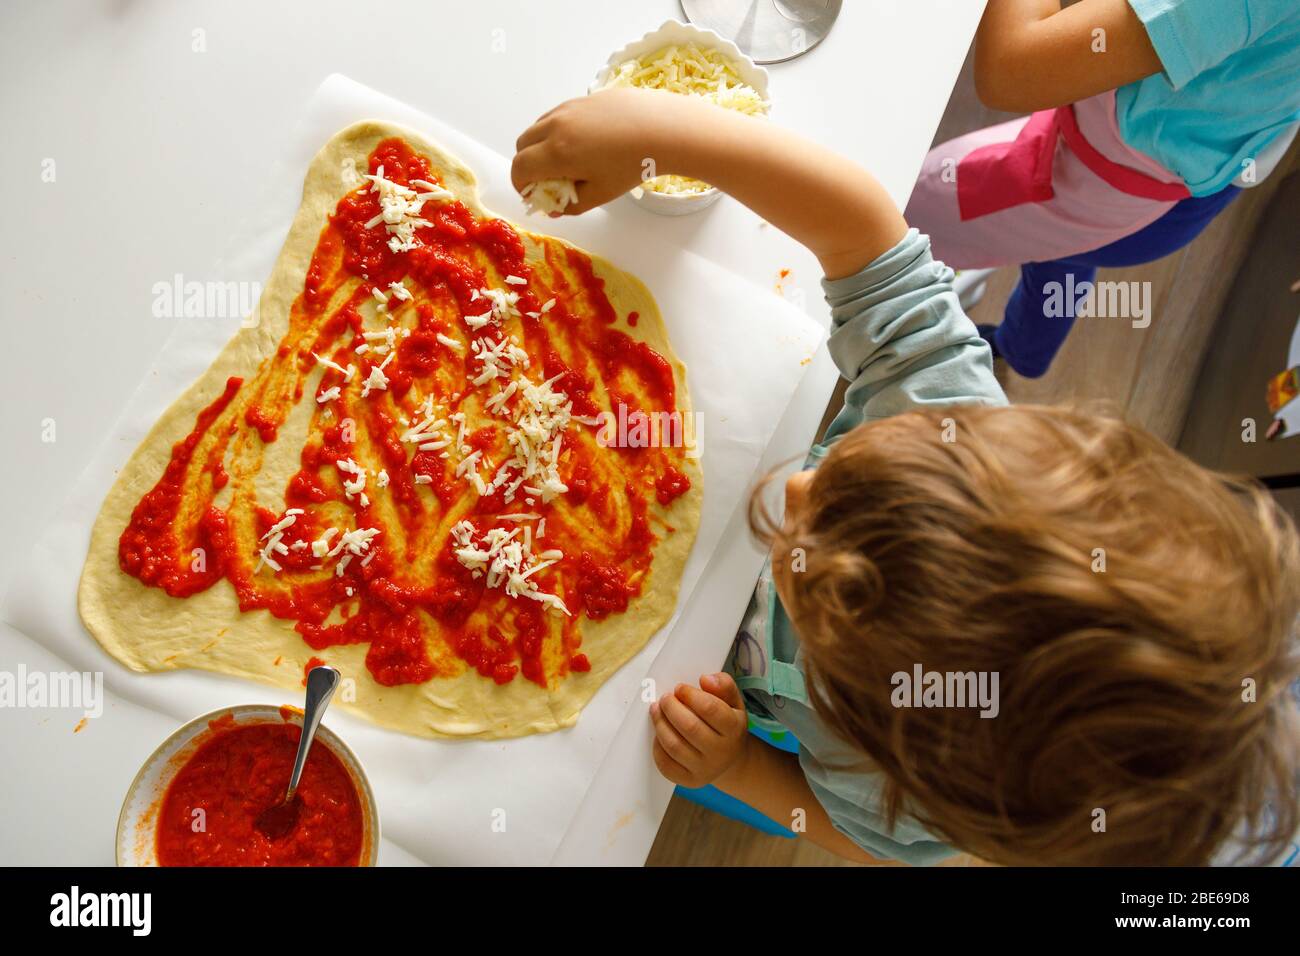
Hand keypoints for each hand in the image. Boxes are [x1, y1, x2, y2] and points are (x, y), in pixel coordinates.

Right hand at [511, 88, 698, 214]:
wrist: (664, 129)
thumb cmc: (632, 165)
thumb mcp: (600, 194)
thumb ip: (570, 205)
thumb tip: (552, 210)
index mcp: (556, 152)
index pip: (519, 167)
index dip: (520, 184)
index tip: (533, 194)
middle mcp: (556, 126)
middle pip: (523, 144)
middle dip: (528, 164)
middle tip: (548, 179)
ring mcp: (569, 108)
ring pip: (539, 127)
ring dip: (541, 146)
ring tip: (567, 161)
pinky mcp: (584, 98)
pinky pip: (558, 115)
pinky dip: (558, 130)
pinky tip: (585, 142)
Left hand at [650, 672, 751, 788]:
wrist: (730, 759)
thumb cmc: (727, 724)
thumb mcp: (733, 702)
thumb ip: (723, 685)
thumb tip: (705, 679)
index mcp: (734, 728)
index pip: (711, 709)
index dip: (690, 695)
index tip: (679, 688)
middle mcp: (721, 751)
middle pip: (689, 727)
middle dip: (671, 708)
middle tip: (664, 698)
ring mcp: (705, 769)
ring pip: (674, 746)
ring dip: (660, 724)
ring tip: (656, 710)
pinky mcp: (690, 780)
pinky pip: (666, 764)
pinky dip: (657, 746)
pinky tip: (659, 733)